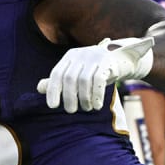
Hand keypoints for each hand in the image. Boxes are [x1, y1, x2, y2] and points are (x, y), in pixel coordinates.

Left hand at [37, 37, 154, 112]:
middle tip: (71, 111)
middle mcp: (81, 54)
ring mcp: (95, 56)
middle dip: (69, 97)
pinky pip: (98, 80)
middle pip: (69, 78)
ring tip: (86, 109)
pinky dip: (96, 95)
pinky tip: (96, 105)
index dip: (52, 90)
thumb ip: (60, 80)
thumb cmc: (97, 71)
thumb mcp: (77, 74)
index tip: (52, 106)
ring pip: (84, 81)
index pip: (56, 73)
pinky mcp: (108, 62)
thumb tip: (39, 88)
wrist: (124, 61)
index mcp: (70, 56)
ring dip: (84, 98)